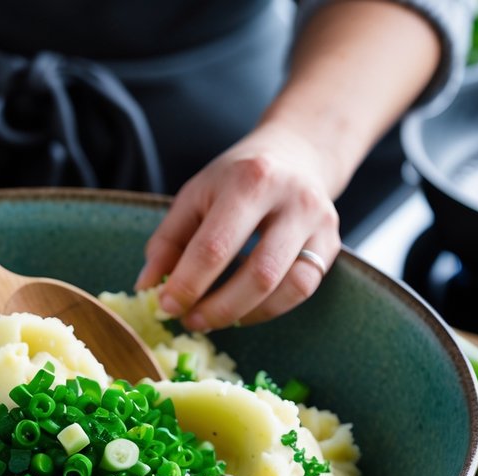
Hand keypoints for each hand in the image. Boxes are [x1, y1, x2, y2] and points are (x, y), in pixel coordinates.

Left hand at [134, 122, 340, 331]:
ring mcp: (320, 223)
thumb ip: (167, 242)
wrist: (296, 153)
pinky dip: (267, 309)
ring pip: (287, 287)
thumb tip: (146, 288)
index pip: (216, 246)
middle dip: (219, 308)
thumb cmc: (236, 178)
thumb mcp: (195, 197)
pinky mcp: (332, 244)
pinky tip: (241, 311)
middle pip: (259, 273)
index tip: (166, 306)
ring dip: (244, 314)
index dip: (188, 284)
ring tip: (212, 319)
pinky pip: (301, 290)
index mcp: (251, 180)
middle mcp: (293, 200)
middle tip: (190, 320)